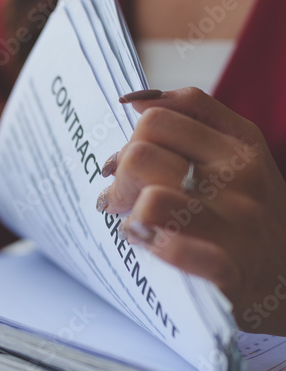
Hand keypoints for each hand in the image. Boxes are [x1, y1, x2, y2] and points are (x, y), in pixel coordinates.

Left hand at [98, 88, 285, 334]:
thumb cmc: (251, 217)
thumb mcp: (239, 155)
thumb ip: (192, 117)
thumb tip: (135, 101)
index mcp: (240, 143)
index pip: (156, 119)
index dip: (128, 142)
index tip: (123, 165)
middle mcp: (242, 176)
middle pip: (142, 153)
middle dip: (119, 178)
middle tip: (120, 201)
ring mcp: (239, 223)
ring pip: (151, 199)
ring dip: (130, 215)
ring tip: (136, 226)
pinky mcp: (230, 269)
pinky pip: (171, 247)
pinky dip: (150, 245)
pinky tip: (149, 246)